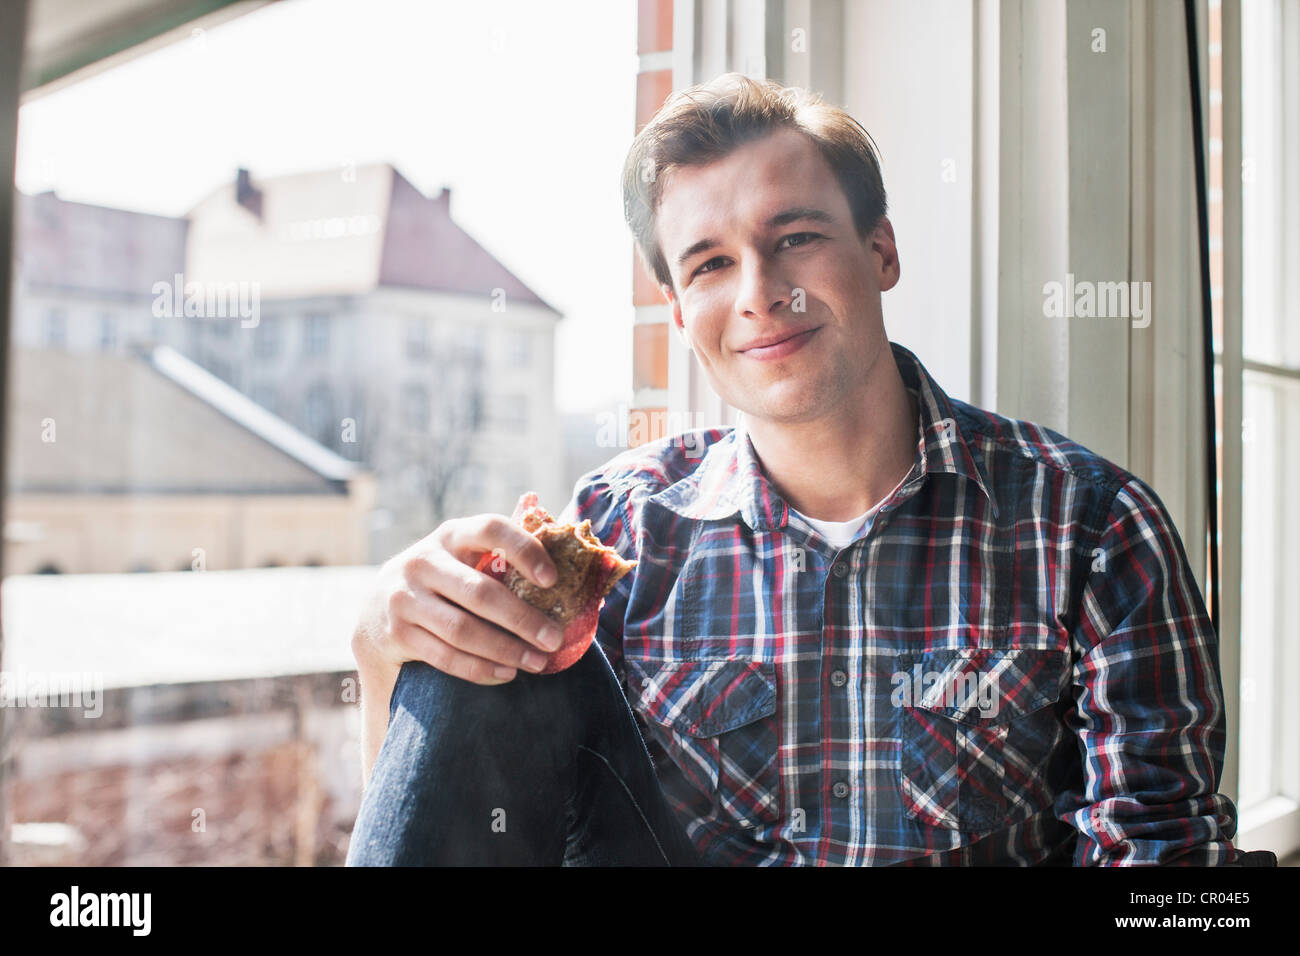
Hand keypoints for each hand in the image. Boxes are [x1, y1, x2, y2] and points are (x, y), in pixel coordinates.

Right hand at [353, 513, 563, 684]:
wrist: (373, 613)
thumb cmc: (441, 582)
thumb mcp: (460, 558)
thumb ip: (498, 558)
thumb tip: (566, 569)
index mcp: (450, 535)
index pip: (490, 529)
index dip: (524, 550)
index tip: (552, 580)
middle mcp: (422, 561)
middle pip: (480, 592)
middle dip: (523, 619)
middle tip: (554, 639)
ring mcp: (404, 598)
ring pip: (463, 629)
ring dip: (505, 649)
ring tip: (537, 662)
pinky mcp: (397, 633)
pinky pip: (445, 656)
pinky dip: (480, 668)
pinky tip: (506, 674)